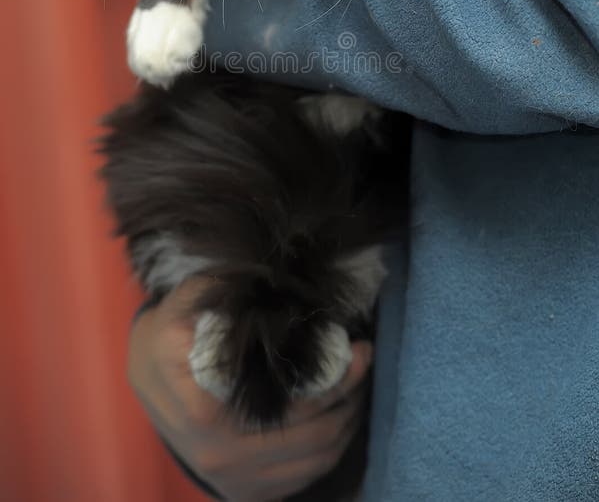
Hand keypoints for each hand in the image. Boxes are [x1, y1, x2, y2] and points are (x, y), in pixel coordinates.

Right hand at [128, 279, 372, 501]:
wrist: (147, 374)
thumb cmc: (171, 331)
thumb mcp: (187, 300)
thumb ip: (226, 288)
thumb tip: (278, 281)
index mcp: (200, 407)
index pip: (286, 404)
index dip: (329, 379)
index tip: (354, 346)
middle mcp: (214, 453)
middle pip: (308, 433)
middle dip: (348, 394)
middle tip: (365, 359)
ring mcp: (230, 478)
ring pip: (314, 458)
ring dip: (347, 420)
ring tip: (359, 382)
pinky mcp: (243, 491)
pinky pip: (306, 476)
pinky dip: (333, 446)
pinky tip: (340, 412)